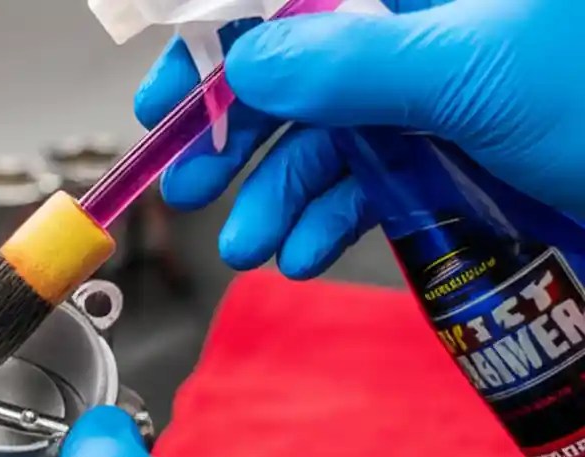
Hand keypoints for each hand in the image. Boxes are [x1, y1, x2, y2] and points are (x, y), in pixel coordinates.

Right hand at [135, 0, 584, 278]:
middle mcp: (422, 31)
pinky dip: (328, 223)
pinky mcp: (449, 160)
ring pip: (327, 139)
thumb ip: (346, 62)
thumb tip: (250, 62)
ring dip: (275, 194)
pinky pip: (368, 187)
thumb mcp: (468, 69)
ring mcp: (435, 97)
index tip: (167, 98)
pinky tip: (305, 252)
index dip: (221, 43)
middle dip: (236, 134)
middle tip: (187, 184)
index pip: (292, 1)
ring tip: (246, 243)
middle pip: (296, 71)